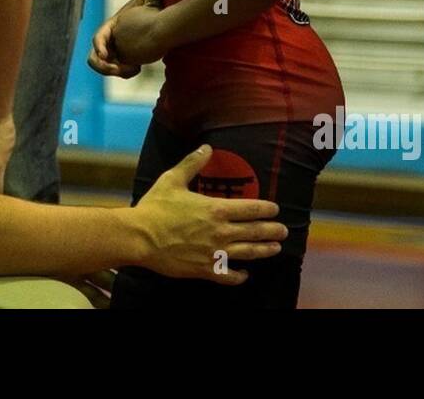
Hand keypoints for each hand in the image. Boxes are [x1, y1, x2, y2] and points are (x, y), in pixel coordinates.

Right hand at [87, 0, 159, 76]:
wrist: (164, 30)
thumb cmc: (156, 16)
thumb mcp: (151, 5)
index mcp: (111, 27)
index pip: (99, 38)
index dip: (100, 46)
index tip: (105, 55)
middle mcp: (110, 41)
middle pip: (96, 57)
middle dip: (104, 65)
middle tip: (118, 69)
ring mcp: (115, 53)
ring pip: (105, 67)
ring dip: (113, 70)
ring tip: (131, 70)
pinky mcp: (123, 63)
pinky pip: (118, 71)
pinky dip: (125, 72)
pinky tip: (137, 69)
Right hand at [131, 145, 286, 283]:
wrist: (140, 237)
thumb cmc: (155, 207)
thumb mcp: (173, 179)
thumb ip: (193, 163)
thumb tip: (207, 147)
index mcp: (216, 209)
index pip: (251, 209)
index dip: (267, 209)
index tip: (275, 210)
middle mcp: (221, 232)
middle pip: (255, 232)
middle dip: (273, 231)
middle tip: (283, 231)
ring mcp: (215, 253)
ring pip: (248, 253)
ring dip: (264, 250)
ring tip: (275, 249)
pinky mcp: (205, 269)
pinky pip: (229, 276)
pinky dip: (240, 276)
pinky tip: (246, 273)